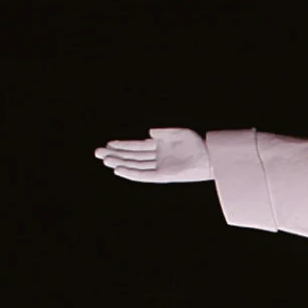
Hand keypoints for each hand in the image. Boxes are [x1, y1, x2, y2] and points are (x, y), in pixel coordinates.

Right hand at [93, 127, 213, 182]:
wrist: (209, 157)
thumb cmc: (197, 144)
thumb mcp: (178, 132)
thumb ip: (163, 132)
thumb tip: (148, 132)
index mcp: (158, 147)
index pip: (136, 147)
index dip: (122, 145)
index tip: (108, 144)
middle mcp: (156, 158)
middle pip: (131, 156)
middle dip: (114, 154)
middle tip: (97, 153)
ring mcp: (159, 167)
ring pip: (134, 165)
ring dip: (119, 163)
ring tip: (104, 160)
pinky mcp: (163, 176)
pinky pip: (144, 175)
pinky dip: (131, 173)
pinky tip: (119, 170)